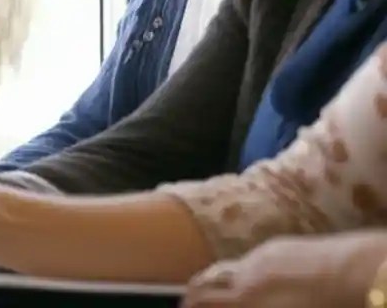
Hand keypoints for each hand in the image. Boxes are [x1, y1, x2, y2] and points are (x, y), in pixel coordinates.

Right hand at [182, 232, 386, 307]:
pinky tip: (258, 281)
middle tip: (189, 302)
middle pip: (206, 280)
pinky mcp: (280, 246)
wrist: (359, 272)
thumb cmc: (327, 306)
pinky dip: (243, 272)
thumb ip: (247, 305)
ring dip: (217, 281)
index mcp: (246, 300)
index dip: (189, 306)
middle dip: (193, 292)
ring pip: (228, 267)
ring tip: (219, 293)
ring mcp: (261, 257)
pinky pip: (251, 260)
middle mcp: (246, 275)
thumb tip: (236, 302)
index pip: (201, 300)